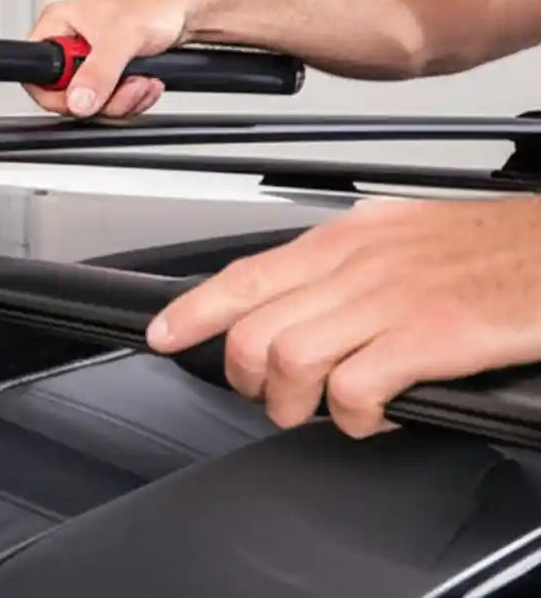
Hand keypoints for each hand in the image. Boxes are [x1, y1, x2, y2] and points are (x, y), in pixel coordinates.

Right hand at [23, 0, 195, 118]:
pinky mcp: (107, 74)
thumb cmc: (156, 6)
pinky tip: (144, 82)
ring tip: (140, 79)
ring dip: (121, 100)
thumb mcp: (123, 38)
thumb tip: (78, 100)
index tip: (82, 94)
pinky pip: (108, 103)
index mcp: (59, 24)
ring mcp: (89, 61)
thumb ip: (98, 71)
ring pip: (89, 103)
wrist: (187, 12)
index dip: (55, 93)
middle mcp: (70, 43)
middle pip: (64, 95)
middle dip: (100, 98)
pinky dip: (130, 100)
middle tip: (123, 83)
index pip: (35, 73)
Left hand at [145, 196, 540, 437]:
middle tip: (267, 396)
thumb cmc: (491, 250)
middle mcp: (356, 264)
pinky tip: (369, 417)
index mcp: (345, 239)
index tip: (163, 334)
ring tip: (314, 412)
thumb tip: (298, 303)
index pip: (244, 275)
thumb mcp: (400, 238)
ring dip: (291, 403)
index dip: (194, 311)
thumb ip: (343, 268)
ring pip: (287, 357)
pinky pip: (350, 387)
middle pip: (253, 328)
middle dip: (245, 378)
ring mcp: (389, 299)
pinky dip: (350, 416)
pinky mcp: (427, 336)